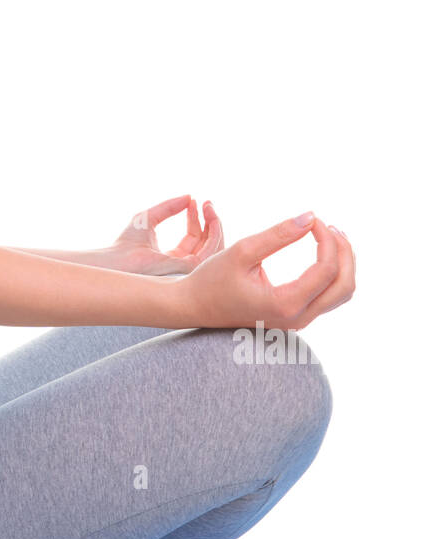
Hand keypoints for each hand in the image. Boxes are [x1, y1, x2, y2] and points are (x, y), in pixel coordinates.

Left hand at [109, 194, 223, 275]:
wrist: (118, 258)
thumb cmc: (127, 243)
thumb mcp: (149, 218)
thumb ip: (168, 207)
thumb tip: (188, 196)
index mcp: (173, 257)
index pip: (192, 237)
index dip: (195, 218)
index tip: (193, 201)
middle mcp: (182, 264)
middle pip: (206, 243)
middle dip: (210, 222)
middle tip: (207, 203)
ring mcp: (188, 269)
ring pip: (213, 247)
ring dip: (215, 226)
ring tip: (209, 207)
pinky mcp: (190, 269)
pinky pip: (211, 251)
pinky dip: (215, 234)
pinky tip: (210, 218)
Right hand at [178, 213, 355, 329]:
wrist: (193, 308)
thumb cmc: (211, 280)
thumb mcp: (242, 251)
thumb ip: (278, 235)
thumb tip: (310, 217)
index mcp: (285, 303)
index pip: (326, 269)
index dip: (326, 239)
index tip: (313, 219)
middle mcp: (297, 318)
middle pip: (344, 286)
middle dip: (345, 252)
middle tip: (329, 226)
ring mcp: (298, 321)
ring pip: (339, 294)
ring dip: (342, 263)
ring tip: (330, 235)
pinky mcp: (294, 317)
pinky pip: (327, 296)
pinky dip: (332, 273)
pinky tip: (322, 251)